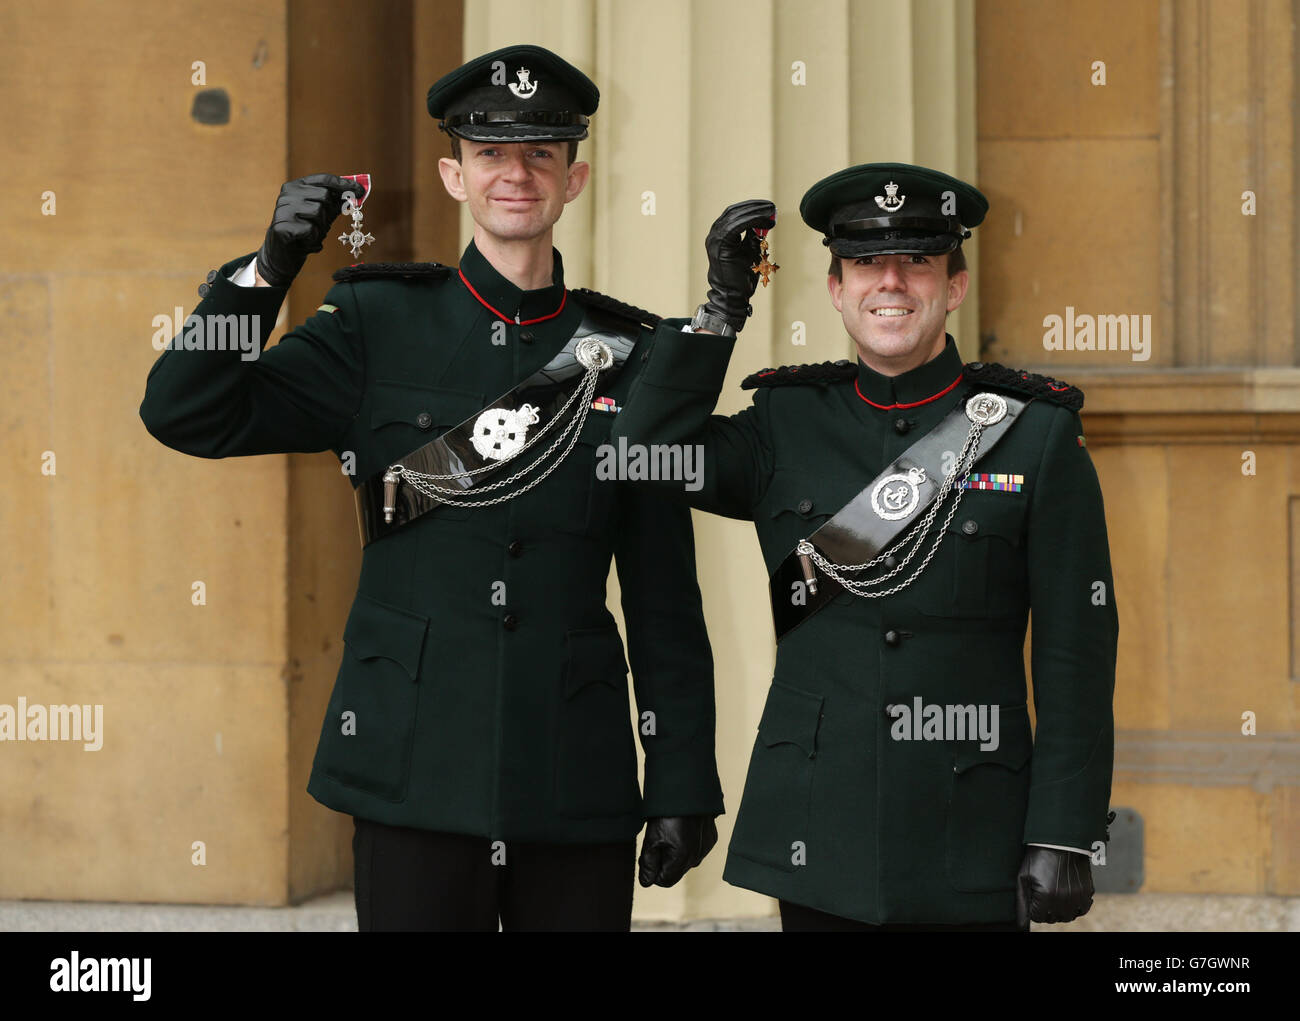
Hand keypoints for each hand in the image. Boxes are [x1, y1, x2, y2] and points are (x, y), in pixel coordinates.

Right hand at [255, 174, 368, 286]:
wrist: (283, 256)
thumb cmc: (305, 232)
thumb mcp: (323, 214)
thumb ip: (337, 203)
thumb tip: (358, 192)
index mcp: (296, 186)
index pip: (324, 179)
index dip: (344, 184)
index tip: (361, 191)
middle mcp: (287, 193)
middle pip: (323, 196)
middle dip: (327, 213)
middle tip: (318, 225)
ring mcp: (282, 208)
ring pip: (318, 211)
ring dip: (320, 227)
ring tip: (309, 233)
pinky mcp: (281, 226)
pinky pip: (310, 229)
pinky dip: (312, 238)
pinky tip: (304, 241)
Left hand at [637, 816, 718, 887]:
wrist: (687, 789)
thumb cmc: (667, 813)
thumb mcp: (651, 839)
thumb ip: (648, 864)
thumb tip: (647, 882)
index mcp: (682, 859)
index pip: (664, 881)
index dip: (653, 870)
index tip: (648, 854)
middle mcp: (697, 857)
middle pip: (676, 871)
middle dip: (664, 861)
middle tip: (657, 840)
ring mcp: (706, 848)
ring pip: (686, 861)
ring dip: (676, 853)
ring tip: (669, 832)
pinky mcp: (711, 838)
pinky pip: (696, 850)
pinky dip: (687, 844)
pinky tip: (682, 829)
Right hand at [702, 200, 776, 331]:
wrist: (733, 296)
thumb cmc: (741, 277)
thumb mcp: (749, 250)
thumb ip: (752, 235)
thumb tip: (763, 221)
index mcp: (719, 235)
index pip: (734, 212)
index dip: (751, 207)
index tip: (768, 207)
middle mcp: (714, 234)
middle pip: (734, 210)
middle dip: (756, 206)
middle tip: (772, 207)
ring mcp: (715, 238)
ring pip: (736, 215)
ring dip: (757, 212)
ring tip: (772, 213)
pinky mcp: (721, 244)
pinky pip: (738, 225)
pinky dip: (754, 221)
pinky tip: (767, 224)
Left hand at [1015, 846, 1093, 926]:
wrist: (1060, 841)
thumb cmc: (1038, 858)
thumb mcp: (1024, 877)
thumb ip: (1022, 902)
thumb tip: (1020, 924)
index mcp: (1046, 896)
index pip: (1038, 918)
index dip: (1033, 909)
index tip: (1033, 898)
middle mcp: (1064, 899)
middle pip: (1053, 918)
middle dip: (1046, 910)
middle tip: (1043, 895)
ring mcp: (1078, 896)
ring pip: (1068, 916)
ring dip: (1060, 910)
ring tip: (1054, 895)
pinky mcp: (1087, 891)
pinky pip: (1082, 909)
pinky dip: (1075, 907)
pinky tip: (1067, 897)